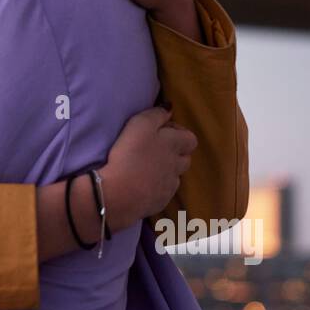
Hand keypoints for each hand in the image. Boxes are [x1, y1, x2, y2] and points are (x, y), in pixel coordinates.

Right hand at [96, 106, 196, 230]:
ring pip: (175, 176)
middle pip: (185, 158)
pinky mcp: (160, 201)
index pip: (190, 138)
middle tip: (154, 150)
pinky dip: (156, 187)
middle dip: (175, 153)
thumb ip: (157, 114)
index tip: (160, 132)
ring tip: (146, 168)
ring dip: (166, 171)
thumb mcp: (140, 124)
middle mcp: (177, 165)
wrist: (119, 193)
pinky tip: (141, 184)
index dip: (178, 133)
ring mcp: (170, 186)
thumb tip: (170, 108)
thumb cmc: (129, 154)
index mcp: (175, 145)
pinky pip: (163, 191)